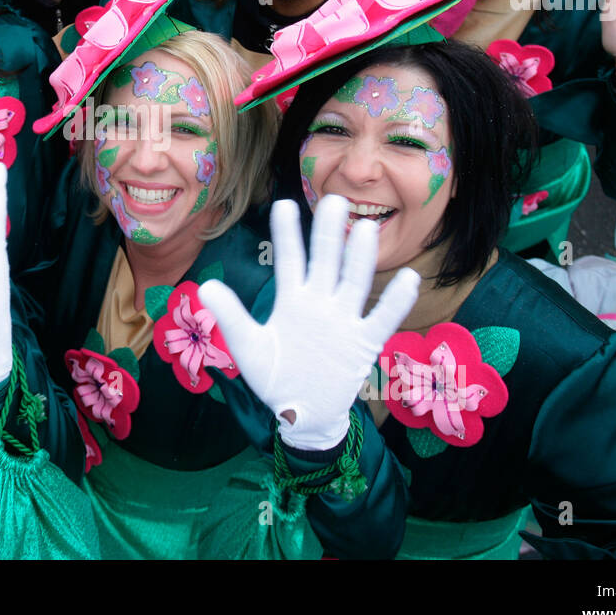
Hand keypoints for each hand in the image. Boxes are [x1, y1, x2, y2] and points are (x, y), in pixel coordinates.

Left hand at [199, 197, 420, 449]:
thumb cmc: (275, 376)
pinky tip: (409, 277)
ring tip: (365, 228)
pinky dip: (395, 301)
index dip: (287, 234)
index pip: (290, 260)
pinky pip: (382, 319)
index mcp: (292, 300)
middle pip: (326, 261)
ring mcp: (344, 320)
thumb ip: (231, 316)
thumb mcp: (248, 347)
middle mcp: (320, 303)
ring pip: (354, 282)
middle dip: (328, 232)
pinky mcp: (363, 342)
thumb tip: (206, 285)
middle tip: (333, 199)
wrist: (302, 414)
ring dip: (360, 258)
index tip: (283, 204)